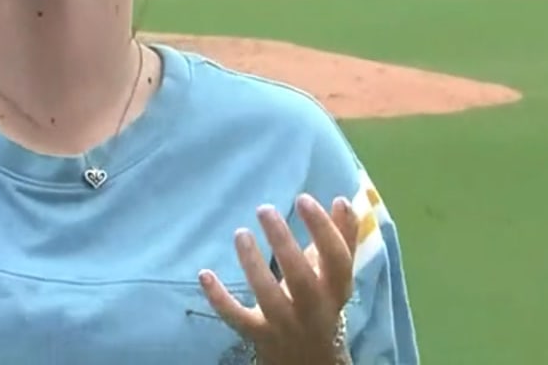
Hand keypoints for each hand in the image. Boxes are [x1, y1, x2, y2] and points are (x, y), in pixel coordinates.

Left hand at [199, 194, 359, 364]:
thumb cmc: (321, 303)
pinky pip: (237, 318)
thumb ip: (342, 238)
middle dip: (283, 242)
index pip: (337, 258)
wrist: (310, 360)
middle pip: (301, 278)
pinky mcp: (259, 335)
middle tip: (265, 209)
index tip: (304, 198)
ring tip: (241, 233)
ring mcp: (285, 324)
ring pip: (268, 296)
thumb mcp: (335, 275)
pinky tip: (205, 273)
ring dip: (252, 263)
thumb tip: (343, 200)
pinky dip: (219, 298)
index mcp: (336, 289)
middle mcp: (313, 309)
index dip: (323, 228)